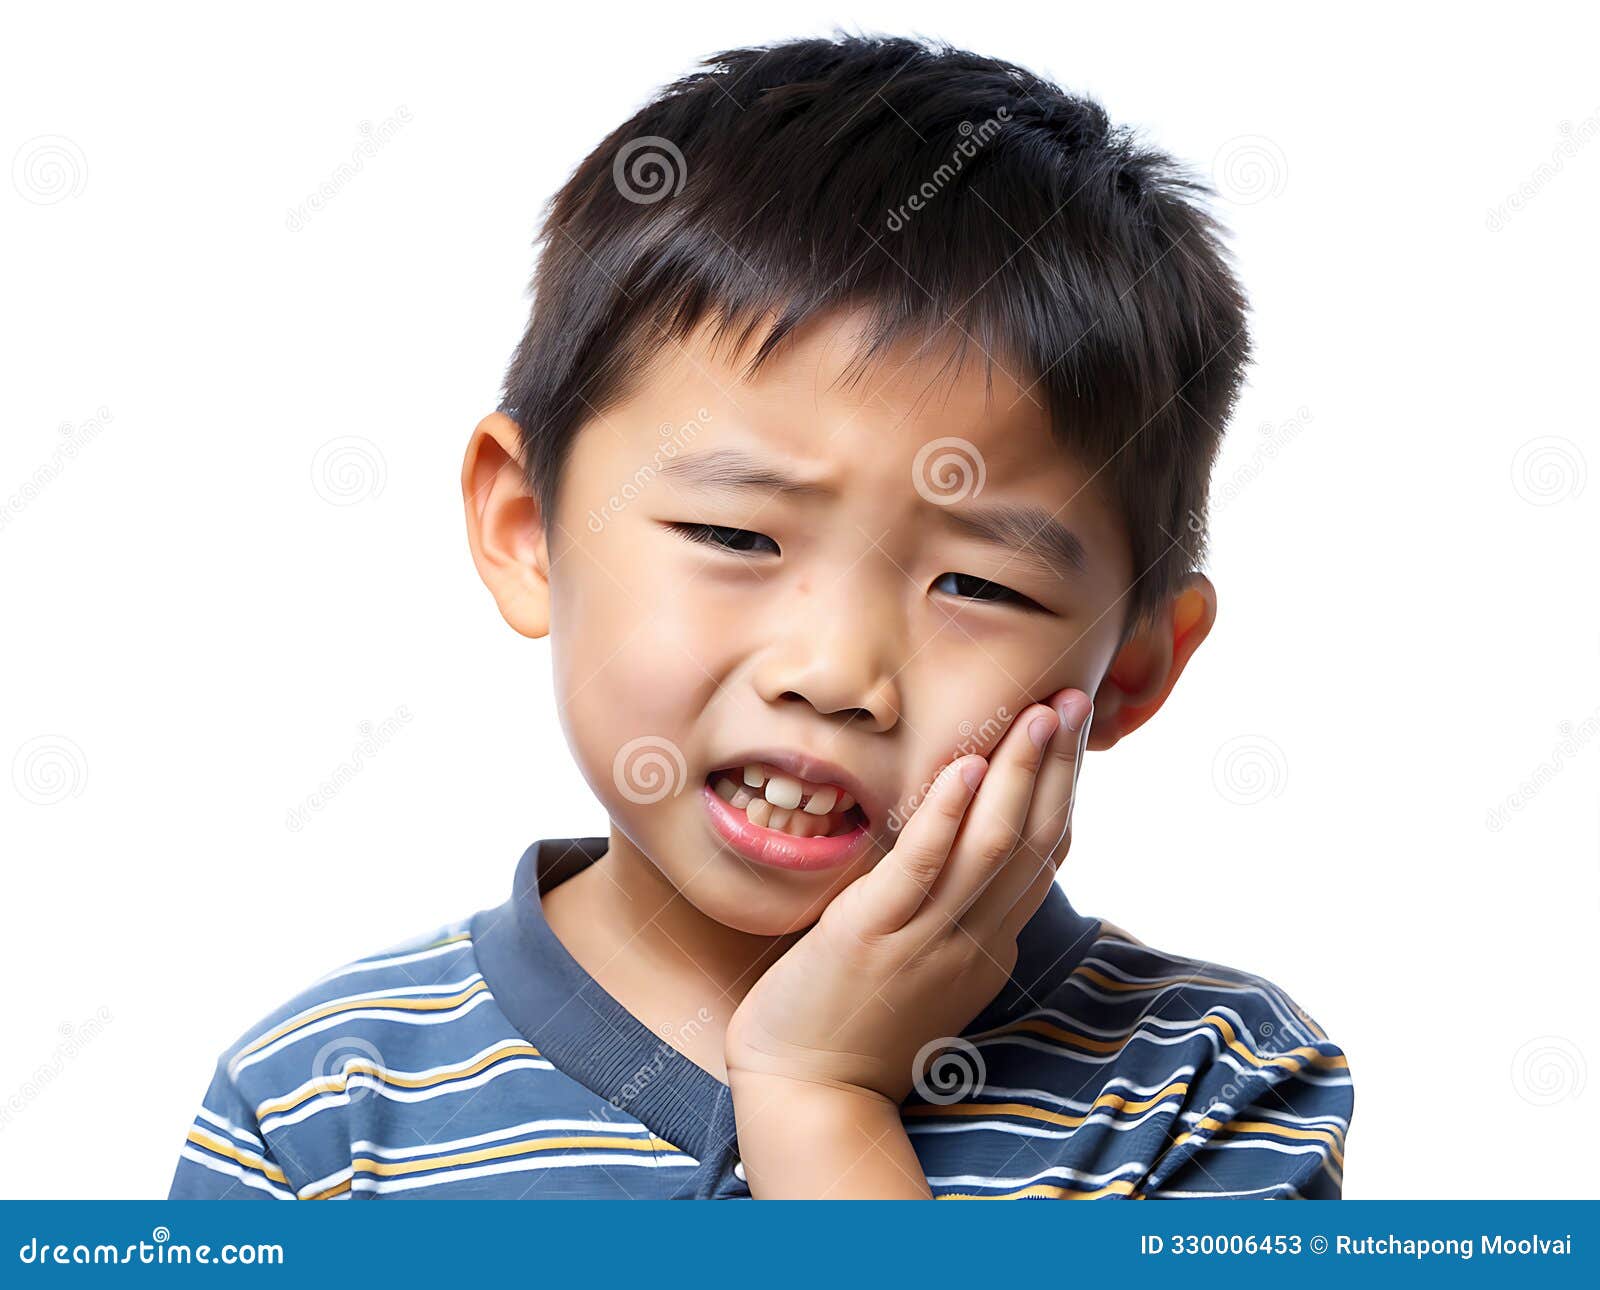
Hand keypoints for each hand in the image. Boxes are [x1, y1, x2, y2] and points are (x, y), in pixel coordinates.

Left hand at [723, 688, 1093, 1105]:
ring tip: (1039, 713)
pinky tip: (966, 767)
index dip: (1064, 789)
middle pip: (1036, 839)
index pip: (1044, 855)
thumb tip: (972, 871)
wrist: (809, 1093)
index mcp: (988, 943)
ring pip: (993, 845)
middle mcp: (974, 938)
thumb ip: (956, 922)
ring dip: (1021, 773)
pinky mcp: (873, 934)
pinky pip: (922, 867)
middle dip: (1059, 764)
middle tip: (1075, 699)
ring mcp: (927, 938)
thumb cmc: (856, 1027)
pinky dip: (948, 815)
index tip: (1071, 733)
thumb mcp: (929, 972)